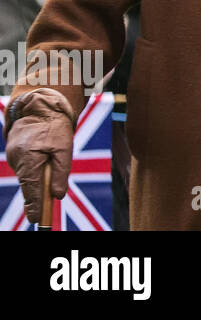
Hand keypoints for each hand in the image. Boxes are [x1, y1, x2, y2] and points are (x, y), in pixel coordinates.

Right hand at [4, 88, 75, 224]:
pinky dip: (33, 168)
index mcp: (29, 159)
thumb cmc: (55, 126)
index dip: (34, 206)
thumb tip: (57, 196)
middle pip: (28, 185)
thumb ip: (61, 173)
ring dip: (37, 177)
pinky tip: (41, 157)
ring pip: (27, 175)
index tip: (35, 219)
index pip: (31, 189)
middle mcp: (17, 159)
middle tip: (40, 212)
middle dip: (35, 196)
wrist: (41, 105)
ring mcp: (13, 156)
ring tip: (48, 161)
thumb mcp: (64, 149)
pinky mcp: (14, 153)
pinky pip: (25, 166)